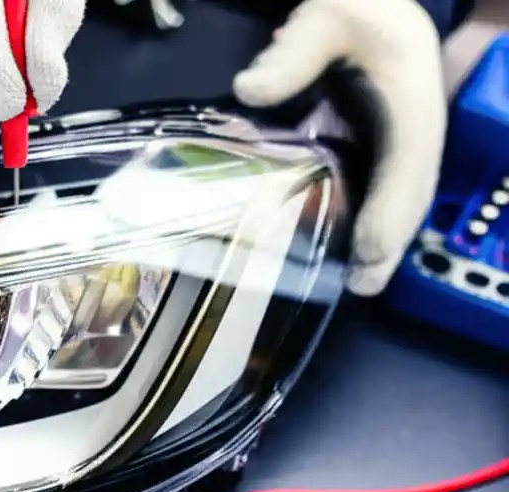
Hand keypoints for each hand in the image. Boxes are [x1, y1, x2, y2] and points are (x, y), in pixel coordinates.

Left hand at [233, 0, 446, 295]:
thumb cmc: (354, 4)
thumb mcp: (327, 14)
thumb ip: (293, 52)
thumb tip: (250, 90)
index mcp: (412, 95)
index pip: (409, 162)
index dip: (392, 209)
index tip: (371, 251)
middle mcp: (417, 121)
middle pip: (411, 189)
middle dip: (390, 241)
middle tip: (363, 288)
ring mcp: (405, 132)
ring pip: (401, 192)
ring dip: (383, 237)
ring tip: (359, 281)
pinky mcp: (386, 137)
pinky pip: (386, 183)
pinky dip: (373, 217)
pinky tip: (349, 246)